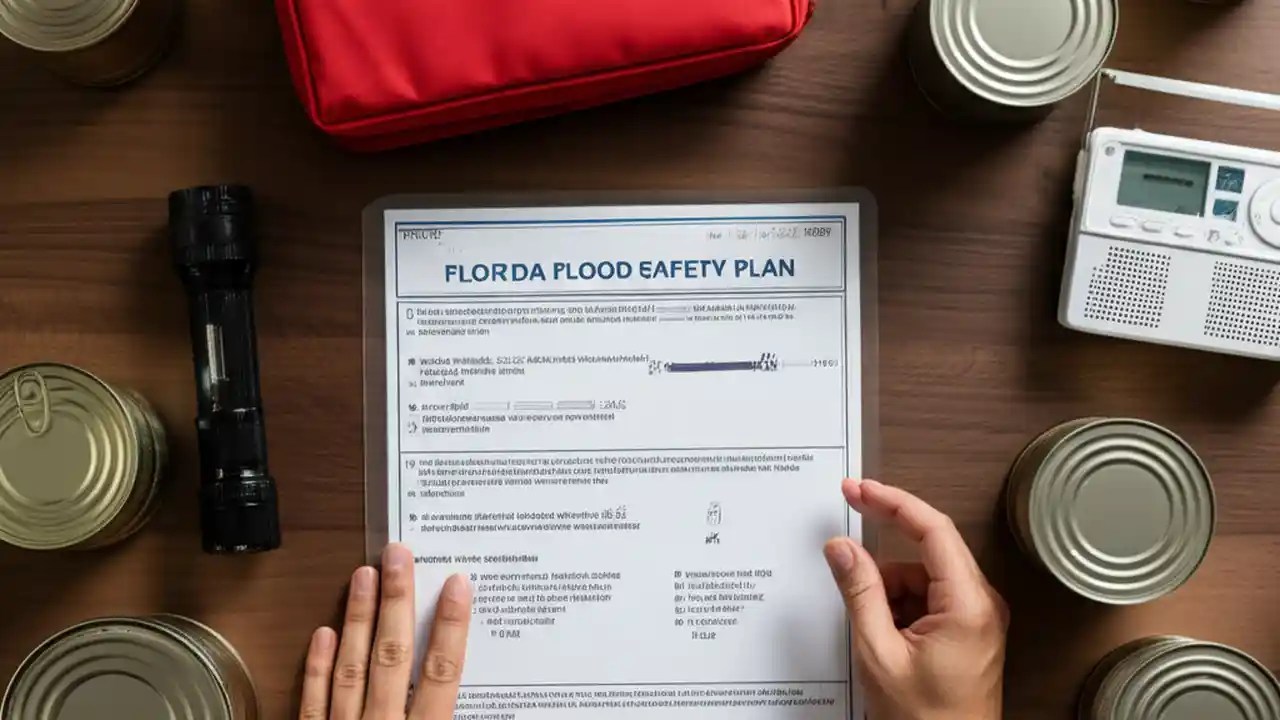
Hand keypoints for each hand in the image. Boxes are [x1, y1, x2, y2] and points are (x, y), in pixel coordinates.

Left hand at [300, 544, 472, 719]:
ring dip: (359, 619)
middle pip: (393, 657)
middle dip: (397, 602)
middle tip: (398, 557)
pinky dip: (319, 668)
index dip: (450, 626)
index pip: (441, 673)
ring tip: (363, 576)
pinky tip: (323, 633)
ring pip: (352, 669)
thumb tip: (467, 683)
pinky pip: (314, 703)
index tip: (457, 585)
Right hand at [824, 478, 1007, 719]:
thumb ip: (860, 592)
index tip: (858, 490)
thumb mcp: (879, 653)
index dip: (892, 502)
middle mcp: (981, 604)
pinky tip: (883, 633)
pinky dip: (898, 605)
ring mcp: (976, 618)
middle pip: (927, 550)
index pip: (933, 530)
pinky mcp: (966, 630)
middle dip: (884, 547)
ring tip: (872, 629)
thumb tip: (842, 547)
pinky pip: (927, 598)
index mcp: (969, 605)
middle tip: (846, 526)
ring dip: (889, 587)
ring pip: (922, 575)